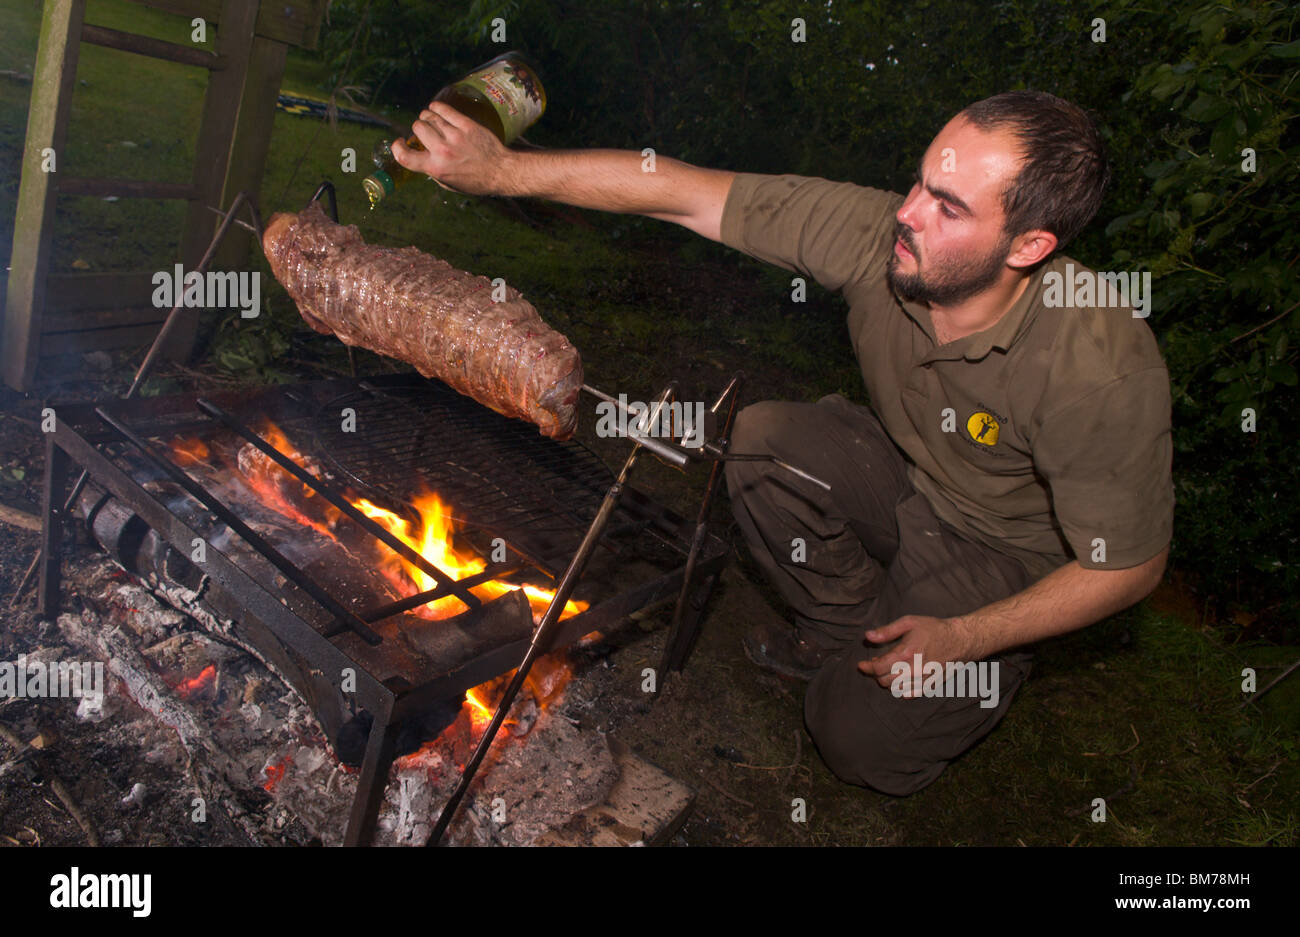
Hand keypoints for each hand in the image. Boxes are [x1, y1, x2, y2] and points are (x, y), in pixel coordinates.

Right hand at [391, 101, 509, 195]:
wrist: (500, 171)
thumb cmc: (475, 181)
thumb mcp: (448, 184)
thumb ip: (432, 170)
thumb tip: (420, 156)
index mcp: (435, 168)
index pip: (404, 156)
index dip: (397, 147)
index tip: (400, 143)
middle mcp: (442, 151)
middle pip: (418, 127)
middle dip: (418, 128)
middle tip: (425, 131)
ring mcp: (455, 136)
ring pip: (430, 116)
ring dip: (427, 117)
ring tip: (431, 120)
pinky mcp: (466, 125)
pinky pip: (444, 109)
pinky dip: (436, 107)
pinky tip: (436, 109)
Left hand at [857, 614, 982, 694]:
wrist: (959, 640)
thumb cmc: (933, 629)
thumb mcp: (909, 622)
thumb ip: (887, 631)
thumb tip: (868, 636)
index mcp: (906, 653)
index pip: (879, 667)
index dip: (867, 668)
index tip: (861, 665)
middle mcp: (914, 669)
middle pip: (885, 681)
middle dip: (876, 674)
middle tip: (876, 664)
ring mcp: (923, 680)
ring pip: (895, 689)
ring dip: (887, 681)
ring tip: (888, 670)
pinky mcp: (930, 686)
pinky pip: (909, 694)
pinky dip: (900, 689)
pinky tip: (900, 679)